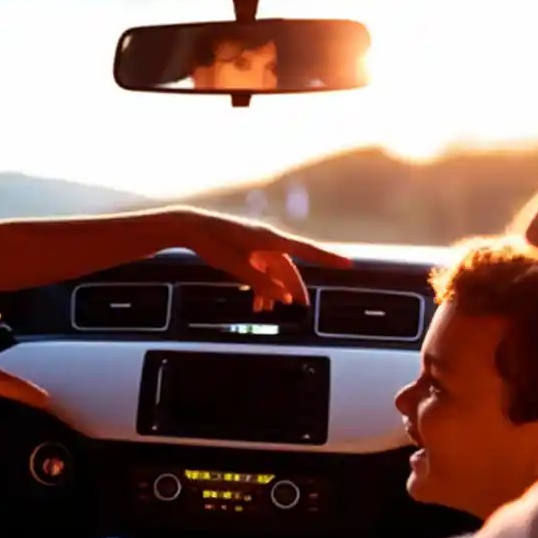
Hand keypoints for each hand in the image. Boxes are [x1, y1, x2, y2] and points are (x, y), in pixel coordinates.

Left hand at [178, 208, 351, 310]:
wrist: (190, 227)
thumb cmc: (213, 243)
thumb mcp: (238, 267)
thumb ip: (262, 284)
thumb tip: (285, 298)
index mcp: (271, 240)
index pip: (307, 250)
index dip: (328, 259)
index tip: (347, 265)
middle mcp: (268, 241)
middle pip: (289, 268)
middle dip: (294, 289)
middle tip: (302, 308)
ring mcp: (257, 245)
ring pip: (273, 271)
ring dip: (273, 290)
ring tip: (268, 311)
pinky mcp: (246, 249)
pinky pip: (261, 269)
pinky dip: (261, 285)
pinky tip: (256, 301)